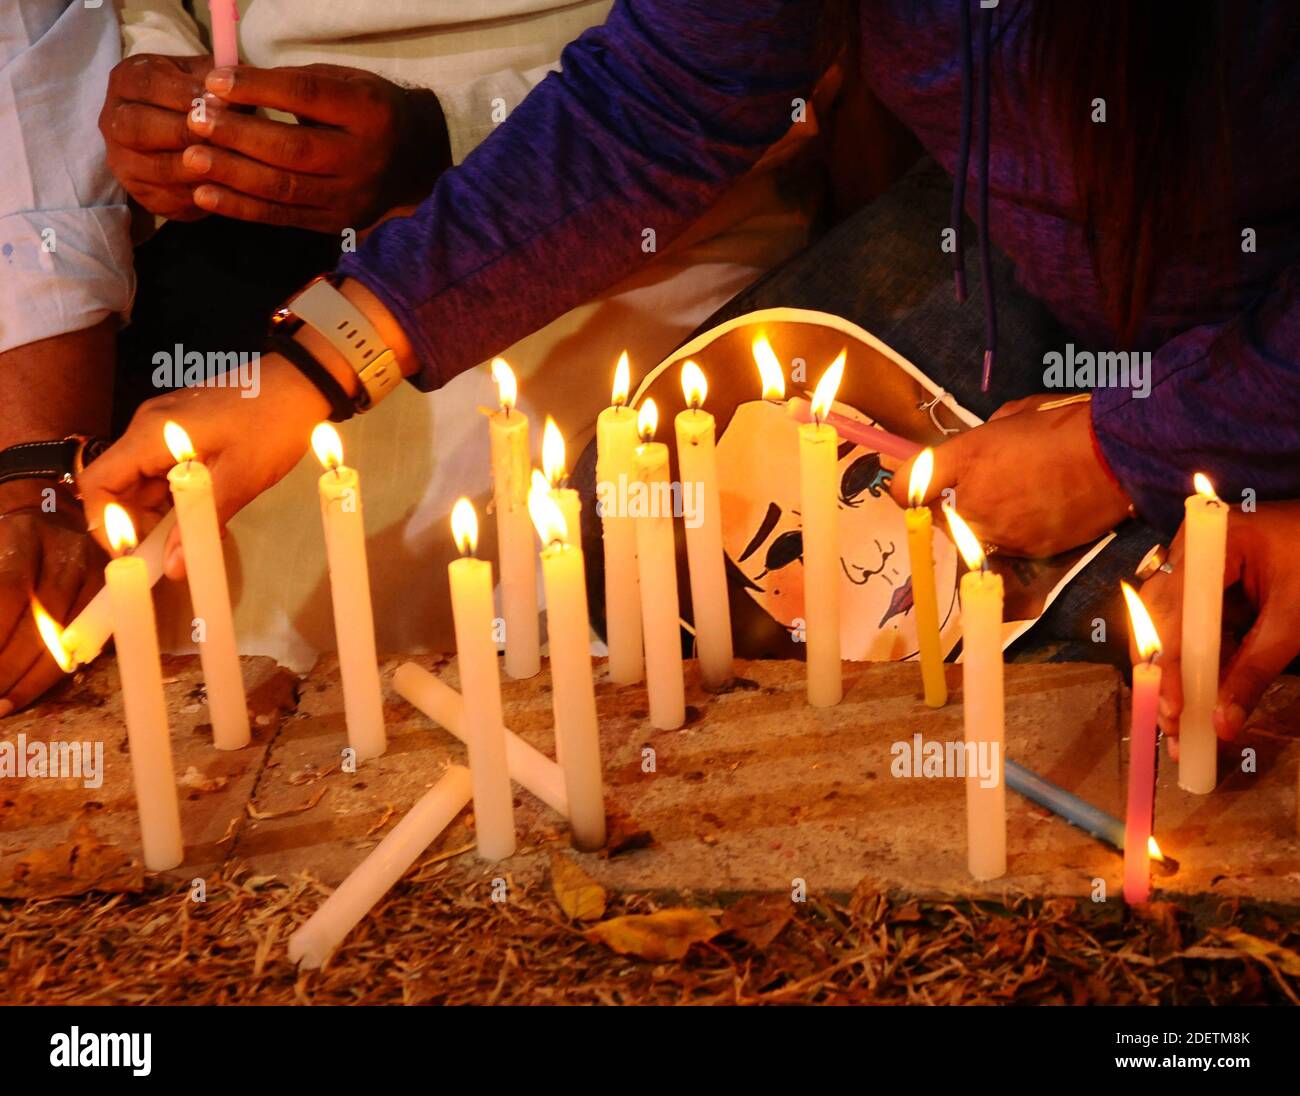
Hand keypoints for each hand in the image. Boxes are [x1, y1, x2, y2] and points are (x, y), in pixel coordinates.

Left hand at [0, 483, 105, 715]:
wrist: (43, 511)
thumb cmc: (3, 539)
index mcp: (23, 536)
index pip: (10, 589)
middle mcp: (67, 551)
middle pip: (43, 618)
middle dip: (11, 666)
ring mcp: (95, 571)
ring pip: (71, 633)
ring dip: (35, 676)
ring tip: (6, 703)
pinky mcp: (109, 592)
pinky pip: (89, 638)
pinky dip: (62, 667)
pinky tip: (36, 687)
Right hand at [78, 355, 329, 580]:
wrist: (303, 381)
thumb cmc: (274, 423)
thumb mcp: (241, 479)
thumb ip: (202, 523)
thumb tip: (173, 568)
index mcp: (151, 434)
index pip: (97, 483)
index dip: (105, 524)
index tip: (132, 552)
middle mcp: (147, 426)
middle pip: (118, 485)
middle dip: (139, 523)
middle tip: (174, 549)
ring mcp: (164, 425)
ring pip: (143, 479)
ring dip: (162, 512)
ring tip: (198, 532)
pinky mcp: (183, 428)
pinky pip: (164, 467)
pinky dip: (176, 494)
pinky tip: (207, 510)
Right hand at [100, 54, 214, 220]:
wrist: (193, 140)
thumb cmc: (201, 99)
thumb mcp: (205, 76)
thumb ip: (214, 74)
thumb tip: (226, 76)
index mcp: (127, 80)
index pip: (148, 83)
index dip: (185, 93)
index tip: (221, 100)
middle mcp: (114, 120)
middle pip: (140, 127)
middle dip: (183, 132)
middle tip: (220, 136)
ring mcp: (124, 160)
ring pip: (155, 167)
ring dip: (194, 167)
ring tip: (228, 163)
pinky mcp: (142, 193)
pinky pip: (169, 198)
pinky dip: (198, 195)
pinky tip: (226, 189)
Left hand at [183, 64, 450, 231]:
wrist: (416, 163)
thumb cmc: (369, 112)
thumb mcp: (346, 83)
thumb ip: (295, 85)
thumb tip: (227, 87)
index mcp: (371, 112)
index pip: (308, 96)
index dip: (259, 89)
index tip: (215, 82)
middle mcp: (364, 159)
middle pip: (294, 148)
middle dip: (239, 136)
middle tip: (196, 121)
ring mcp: (351, 197)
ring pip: (284, 188)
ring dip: (232, 174)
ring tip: (192, 158)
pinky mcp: (335, 223)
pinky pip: (281, 217)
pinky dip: (241, 207)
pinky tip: (205, 194)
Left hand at [889, 394, 1132, 556]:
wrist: (1118, 452)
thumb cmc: (1063, 425)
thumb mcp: (1007, 418)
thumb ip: (972, 442)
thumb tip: (958, 457)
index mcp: (966, 457)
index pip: (903, 486)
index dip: (904, 485)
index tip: (912, 483)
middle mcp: (974, 499)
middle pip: (935, 517)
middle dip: (947, 504)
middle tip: (977, 487)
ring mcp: (1000, 529)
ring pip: (967, 536)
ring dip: (978, 522)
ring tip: (1011, 498)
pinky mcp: (1026, 549)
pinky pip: (1002, 547)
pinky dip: (1009, 534)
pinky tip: (1033, 511)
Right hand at [1138, 501, 1299, 747]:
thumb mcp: (1295, 622)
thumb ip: (1255, 670)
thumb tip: (1222, 724)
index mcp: (1215, 540)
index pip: (1178, 607)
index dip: (1172, 660)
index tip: (1174, 707)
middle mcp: (1192, 547)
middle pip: (1158, 613)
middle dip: (1162, 670)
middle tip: (1170, 720)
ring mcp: (1197, 562)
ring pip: (1167, 621)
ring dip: (1173, 670)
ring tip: (1178, 717)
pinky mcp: (1208, 581)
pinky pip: (1189, 623)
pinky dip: (1193, 659)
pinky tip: (1194, 694)